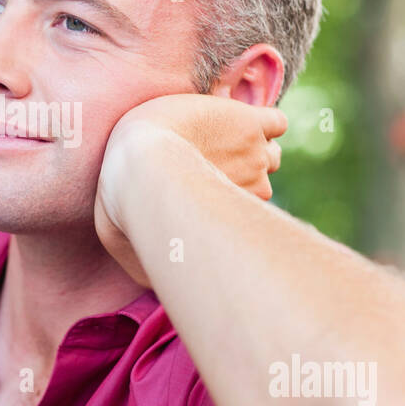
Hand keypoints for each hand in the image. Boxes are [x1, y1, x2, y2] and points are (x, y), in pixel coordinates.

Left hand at [94, 94, 286, 286]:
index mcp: (235, 216)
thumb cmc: (128, 208)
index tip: (203, 194)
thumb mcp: (127, 248)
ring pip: (270, 153)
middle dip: (240, 173)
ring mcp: (256, 155)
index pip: (251, 212)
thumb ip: (141, 268)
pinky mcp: (251, 123)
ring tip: (217, 140)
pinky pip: (277, 123)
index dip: (226, 200)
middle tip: (204, 163)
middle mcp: (255, 189)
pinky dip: (265, 122)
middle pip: (262, 181)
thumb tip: (147, 284)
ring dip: (250, 148)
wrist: (140, 161)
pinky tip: (241, 121)